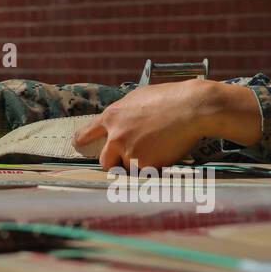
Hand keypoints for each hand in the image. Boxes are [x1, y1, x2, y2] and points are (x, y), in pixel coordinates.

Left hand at [72, 80, 261, 169]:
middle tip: (130, 160)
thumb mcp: (139, 97)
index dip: (82, 141)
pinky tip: (166, 153)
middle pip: (105, 161)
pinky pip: (145, 173)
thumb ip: (124, 112)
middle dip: (115, 163)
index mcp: (112, 116)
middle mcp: (116, 136)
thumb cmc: (170, 98)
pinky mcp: (145, 164)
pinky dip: (153, 169)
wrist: (192, 108)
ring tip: (157, 149)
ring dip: (138, 165)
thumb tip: (119, 120)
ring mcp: (129, 152)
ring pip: (127, 169)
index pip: (87, 133)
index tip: (78, 145)